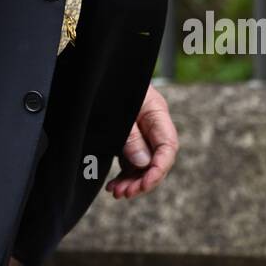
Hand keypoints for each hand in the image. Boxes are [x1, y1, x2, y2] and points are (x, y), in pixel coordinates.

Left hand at [106, 84, 177, 198]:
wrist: (98, 72)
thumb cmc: (109, 85)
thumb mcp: (120, 110)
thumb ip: (131, 136)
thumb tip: (144, 164)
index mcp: (156, 112)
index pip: (167, 146)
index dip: (159, 168)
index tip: (145, 183)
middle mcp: (152, 125)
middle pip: (157, 159)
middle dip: (143, 180)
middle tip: (125, 193)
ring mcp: (141, 132)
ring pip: (143, 164)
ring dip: (132, 181)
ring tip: (116, 192)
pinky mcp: (128, 138)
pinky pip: (131, 161)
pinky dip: (124, 175)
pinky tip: (113, 185)